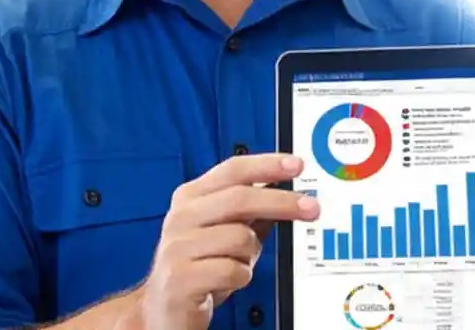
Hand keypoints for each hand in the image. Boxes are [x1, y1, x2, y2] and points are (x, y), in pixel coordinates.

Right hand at [136, 154, 320, 329]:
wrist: (161, 310)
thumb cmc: (197, 268)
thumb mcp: (222, 233)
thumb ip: (248, 211)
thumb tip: (285, 190)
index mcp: (190, 198)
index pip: (232, 170)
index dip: (267, 165)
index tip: (296, 165)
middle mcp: (181, 217)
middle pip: (240, 198)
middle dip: (282, 202)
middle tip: (312, 208)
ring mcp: (178, 247)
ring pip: (240, 237)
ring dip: (251, 254)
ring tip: (237, 263)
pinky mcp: (181, 278)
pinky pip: (234, 270)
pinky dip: (240, 277)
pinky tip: (227, 281)